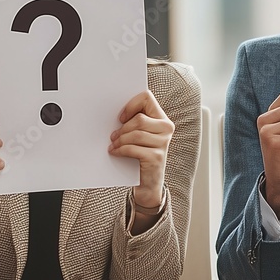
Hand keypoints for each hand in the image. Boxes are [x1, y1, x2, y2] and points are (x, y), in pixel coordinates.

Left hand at [109, 90, 173, 217]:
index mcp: (161, 118)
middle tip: (113, 136)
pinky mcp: (156, 157)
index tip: (121, 117)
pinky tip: (114, 152)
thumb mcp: (138, 136)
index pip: (146, 97)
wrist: (148, 182)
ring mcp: (163, 143)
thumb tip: (114, 115)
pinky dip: (120, 150)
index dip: (131, 104)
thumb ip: (133, 122)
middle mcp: (166, 128)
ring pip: (136, 134)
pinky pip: (133, 149)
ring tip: (113, 144)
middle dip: (122, 128)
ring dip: (120, 140)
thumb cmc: (140, 154)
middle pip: (140, 119)